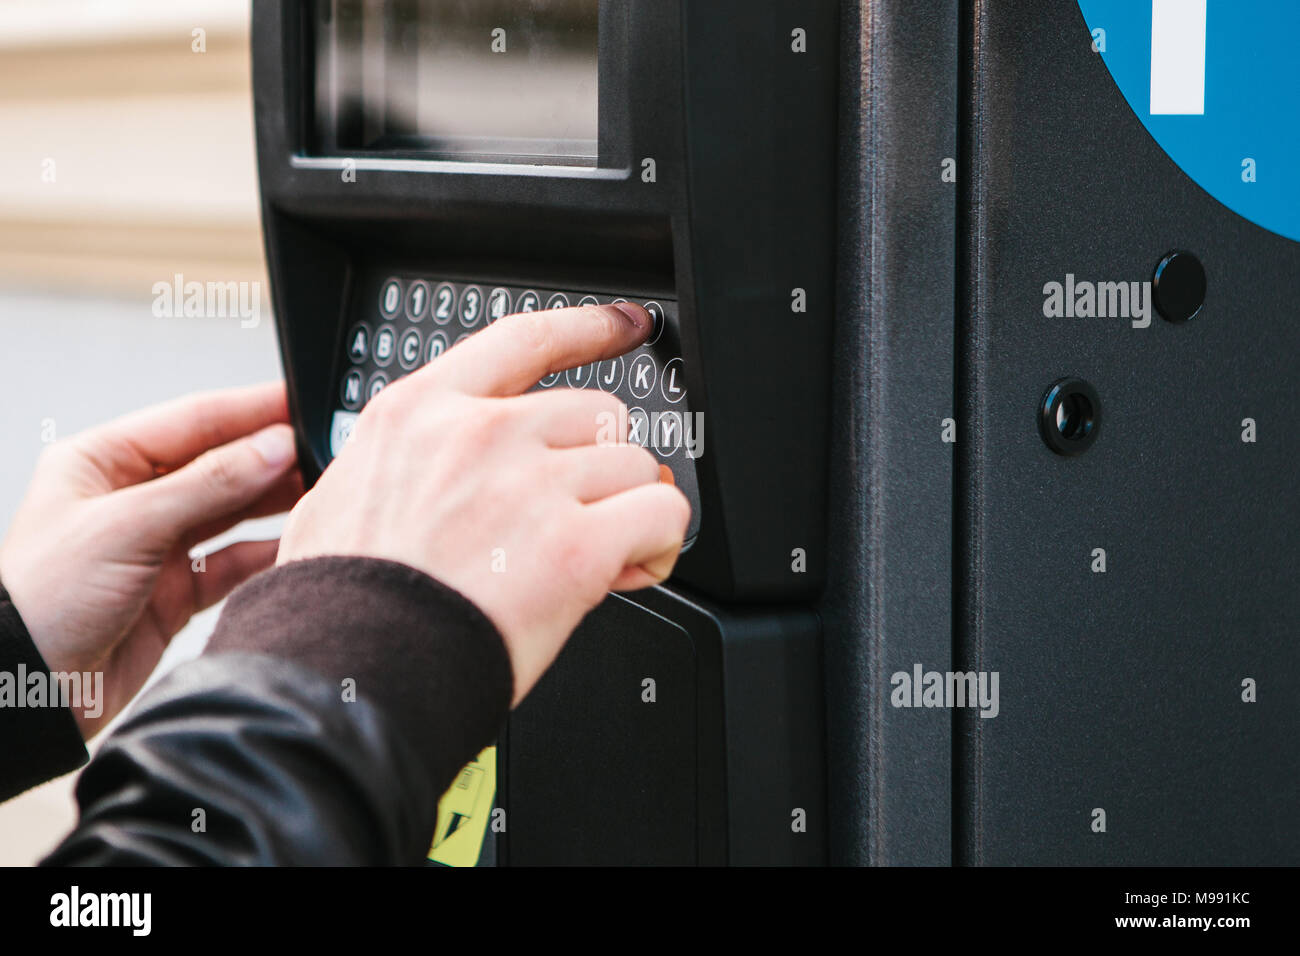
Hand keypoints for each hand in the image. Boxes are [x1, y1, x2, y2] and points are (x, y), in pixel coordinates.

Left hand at [0, 383, 303, 737]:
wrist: (21, 691)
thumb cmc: (38, 602)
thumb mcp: (126, 526)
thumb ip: (208, 484)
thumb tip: (272, 447)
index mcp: (102, 462)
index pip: (194, 420)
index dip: (251, 410)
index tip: (301, 401)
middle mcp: (131, 498)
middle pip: (219, 463)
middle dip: (271, 456)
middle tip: (326, 447)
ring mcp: (156, 546)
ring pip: (232, 511)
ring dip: (275, 502)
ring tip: (322, 488)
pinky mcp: (175, 592)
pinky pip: (234, 563)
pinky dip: (266, 554)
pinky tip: (298, 541)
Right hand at [278, 304, 690, 706]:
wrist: (350, 672)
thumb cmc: (341, 603)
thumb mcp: (342, 497)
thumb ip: (411, 467)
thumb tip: (456, 484)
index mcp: (419, 413)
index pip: (524, 340)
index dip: (587, 328)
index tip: (621, 324)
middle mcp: (479, 433)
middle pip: (594, 412)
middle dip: (598, 466)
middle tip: (580, 517)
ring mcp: (529, 483)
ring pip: (633, 462)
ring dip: (627, 507)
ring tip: (599, 554)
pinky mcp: (574, 542)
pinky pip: (662, 512)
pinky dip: (659, 542)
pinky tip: (631, 568)